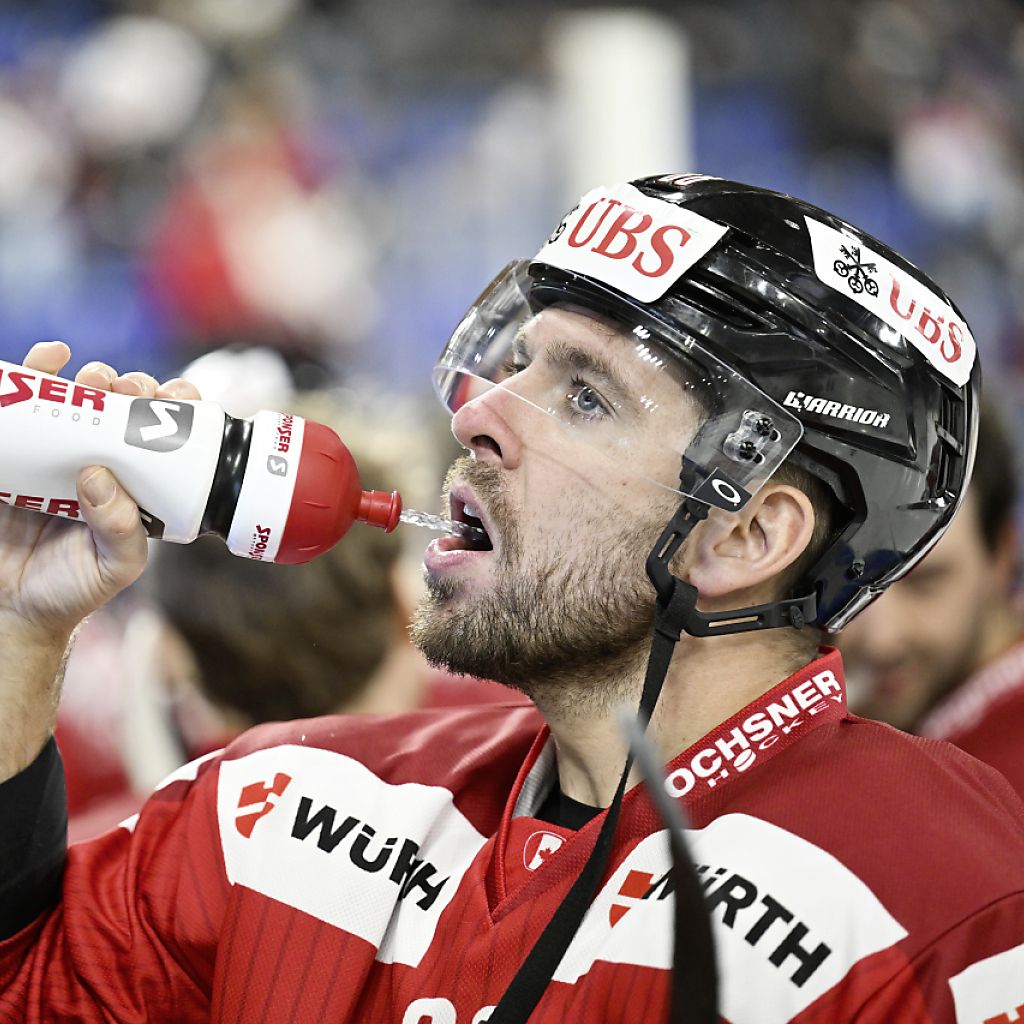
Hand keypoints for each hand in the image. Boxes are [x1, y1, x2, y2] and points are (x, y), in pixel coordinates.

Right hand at [0, 342, 200, 775]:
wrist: (15, 609)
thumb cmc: (77, 587)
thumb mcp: (116, 565)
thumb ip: (120, 530)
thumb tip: (100, 476)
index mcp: (139, 482)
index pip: (167, 432)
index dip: (176, 406)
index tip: (176, 398)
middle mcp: (104, 460)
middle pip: (125, 406)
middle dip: (134, 387)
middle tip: (132, 389)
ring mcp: (60, 455)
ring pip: (79, 399)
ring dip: (92, 377)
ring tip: (97, 379)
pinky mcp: (18, 454)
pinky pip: (23, 409)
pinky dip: (35, 373)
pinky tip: (48, 356)